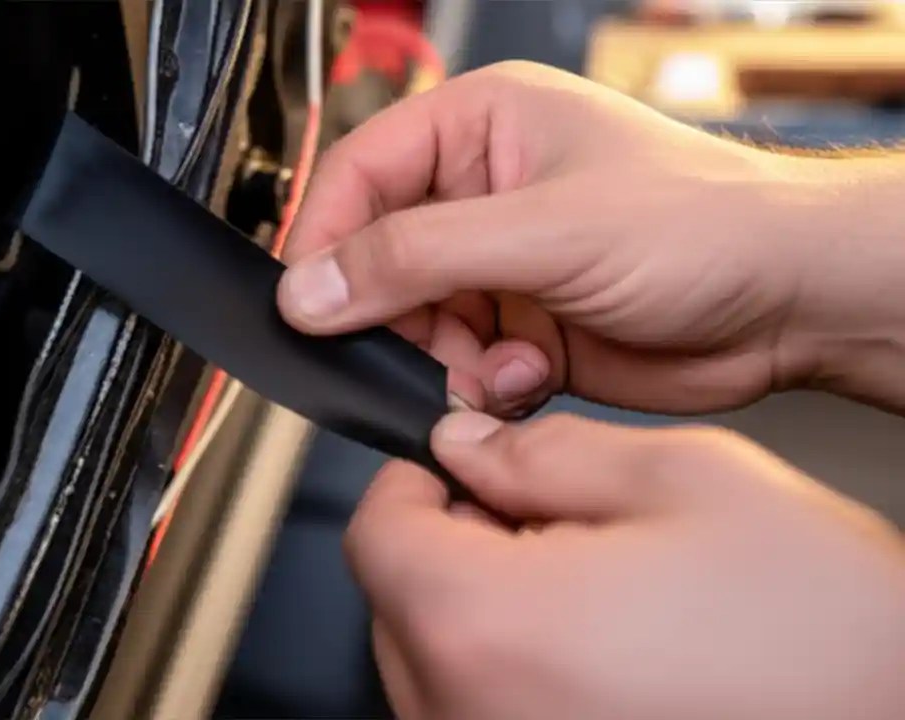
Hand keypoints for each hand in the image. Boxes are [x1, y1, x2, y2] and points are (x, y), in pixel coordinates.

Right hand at [276, 61, 883, 415]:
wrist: (791, 302)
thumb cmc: (703, 223)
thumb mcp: (543, 230)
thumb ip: (415, 258)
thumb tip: (313, 287)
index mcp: (481, 128)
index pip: (360, 176)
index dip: (325, 239)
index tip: (306, 302)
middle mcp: (484, 195)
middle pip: (379, 261)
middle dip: (395, 318)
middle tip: (420, 349)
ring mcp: (503, 266)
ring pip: (416, 325)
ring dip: (444, 361)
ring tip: (495, 367)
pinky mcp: (524, 329)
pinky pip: (459, 367)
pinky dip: (481, 385)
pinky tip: (530, 376)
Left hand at [348, 413, 904, 719]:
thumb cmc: (825, 636)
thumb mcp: (685, 480)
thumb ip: (543, 453)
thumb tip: (467, 446)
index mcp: (484, 625)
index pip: (374, 533)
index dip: (414, 480)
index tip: (458, 465)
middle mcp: (467, 714)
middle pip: (398, 599)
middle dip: (456, 543)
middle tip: (548, 520)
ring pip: (435, 660)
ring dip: (488, 609)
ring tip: (597, 592)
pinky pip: (479, 711)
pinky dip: (515, 670)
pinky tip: (606, 652)